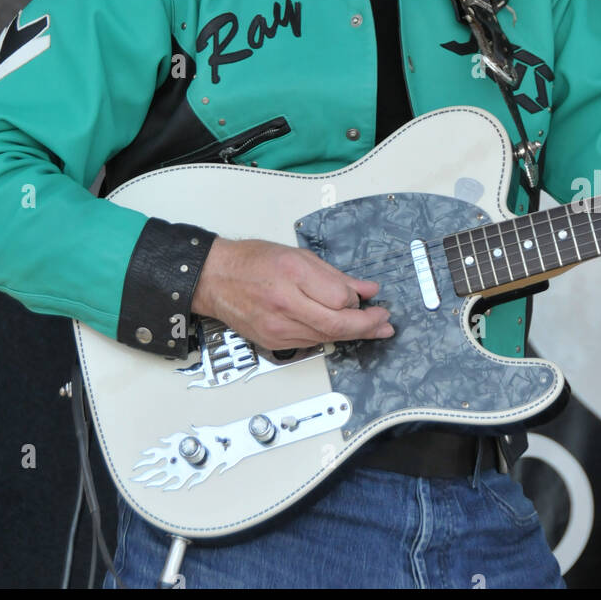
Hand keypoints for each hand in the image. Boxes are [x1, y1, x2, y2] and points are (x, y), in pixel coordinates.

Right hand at [192, 237, 393, 348]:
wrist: (216, 279)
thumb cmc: (252, 261)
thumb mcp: (298, 256)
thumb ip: (334, 275)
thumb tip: (365, 289)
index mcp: (294, 274)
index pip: (341, 299)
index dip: (360, 301)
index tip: (372, 298)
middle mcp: (286, 304)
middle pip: (338, 326)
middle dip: (368, 326)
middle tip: (384, 322)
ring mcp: (279, 328)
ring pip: (327, 338)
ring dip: (353, 334)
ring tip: (371, 328)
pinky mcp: (274, 343)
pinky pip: (311, 343)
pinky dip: (329, 336)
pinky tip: (338, 330)